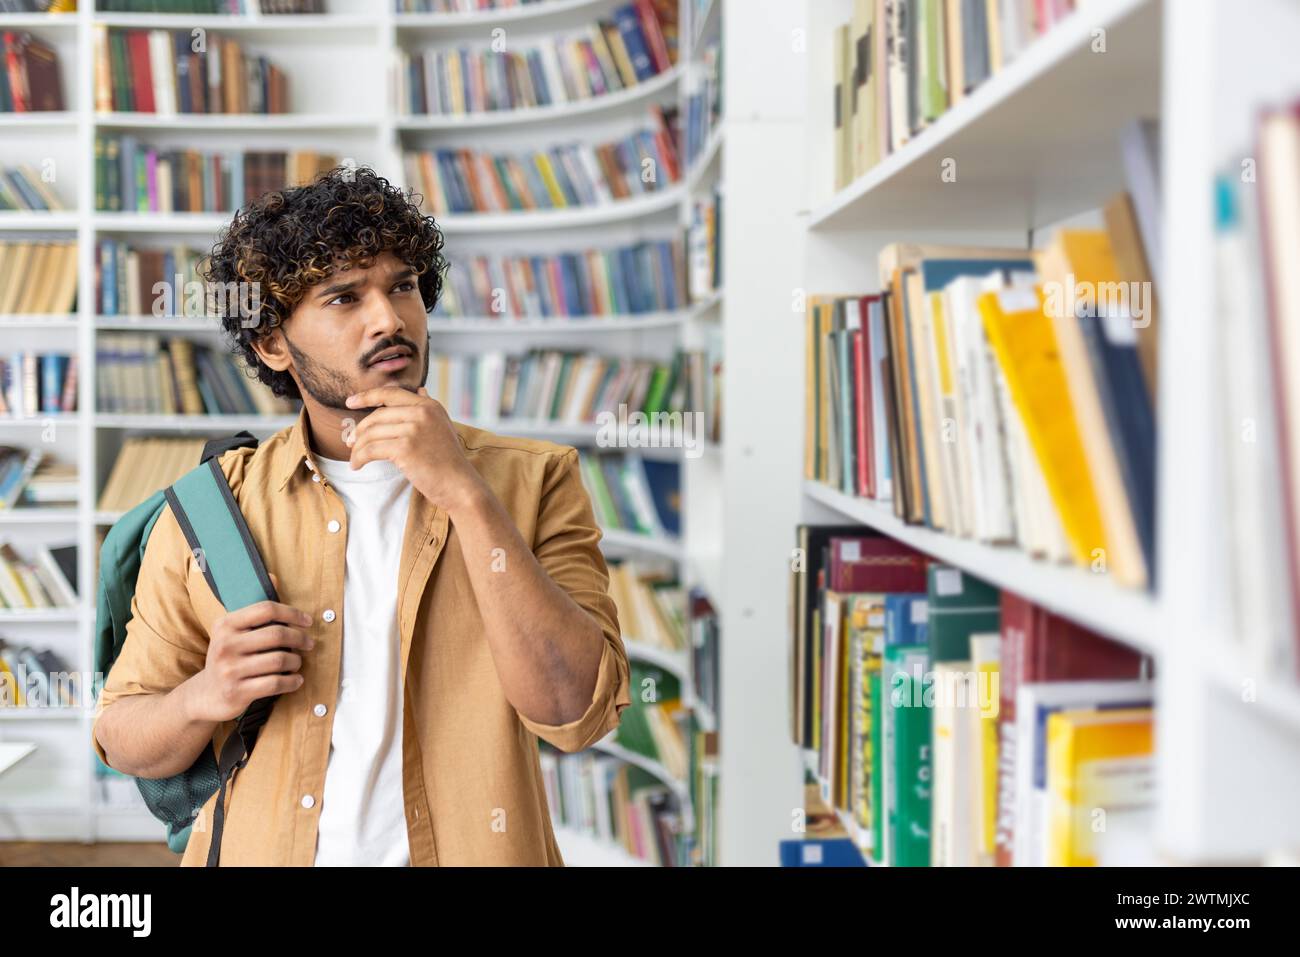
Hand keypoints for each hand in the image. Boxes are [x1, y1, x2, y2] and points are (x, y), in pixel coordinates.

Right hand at [185, 593, 312, 723]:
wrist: (206, 694)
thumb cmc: (229, 657)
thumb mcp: (233, 631)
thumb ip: (255, 610)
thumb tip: (273, 578)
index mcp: (225, 624)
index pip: (266, 609)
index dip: (292, 613)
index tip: (307, 621)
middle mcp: (225, 645)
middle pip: (277, 635)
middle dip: (300, 639)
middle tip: (309, 644)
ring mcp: (230, 670)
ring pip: (279, 660)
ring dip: (296, 661)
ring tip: (297, 663)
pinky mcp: (237, 691)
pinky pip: (275, 683)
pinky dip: (292, 681)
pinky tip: (295, 680)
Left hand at [343, 385, 486, 512]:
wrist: (460, 486)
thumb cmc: (449, 460)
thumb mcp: (442, 426)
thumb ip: (428, 407)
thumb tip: (421, 390)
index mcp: (429, 406)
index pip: (391, 393)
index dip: (367, 396)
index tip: (350, 401)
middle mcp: (422, 412)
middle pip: (377, 415)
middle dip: (359, 430)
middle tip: (350, 443)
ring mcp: (413, 429)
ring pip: (371, 433)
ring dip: (357, 447)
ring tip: (354, 458)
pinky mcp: (405, 448)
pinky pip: (371, 449)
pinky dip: (360, 458)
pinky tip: (357, 466)